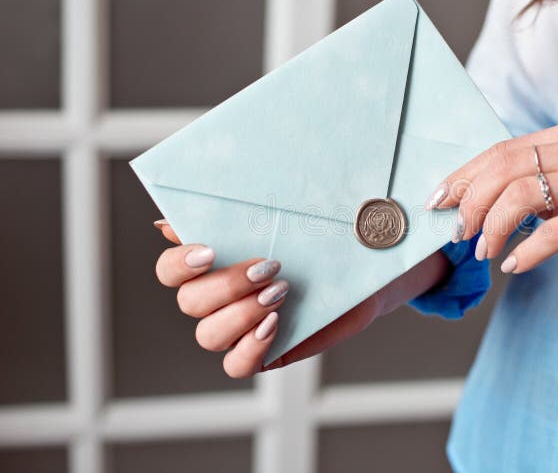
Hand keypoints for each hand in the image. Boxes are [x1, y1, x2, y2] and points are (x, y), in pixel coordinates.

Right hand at [153, 221, 380, 376]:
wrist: (366, 259)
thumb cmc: (320, 232)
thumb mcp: (286, 214)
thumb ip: (237, 212)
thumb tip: (175, 221)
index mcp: (215, 261)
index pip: (169, 269)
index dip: (178, 264)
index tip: (210, 251)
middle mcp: (219, 297)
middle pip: (189, 302)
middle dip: (226, 285)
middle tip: (269, 267)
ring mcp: (240, 327)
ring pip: (207, 335)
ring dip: (240, 315)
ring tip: (279, 294)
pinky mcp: (264, 352)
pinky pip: (236, 366)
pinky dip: (249, 348)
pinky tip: (275, 326)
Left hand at [428, 121, 557, 279]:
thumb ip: (530, 184)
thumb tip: (471, 202)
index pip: (500, 151)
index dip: (463, 177)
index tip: (437, 202)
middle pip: (503, 169)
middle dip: (470, 204)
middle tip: (459, 235)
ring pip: (520, 196)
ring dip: (493, 228)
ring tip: (484, 252)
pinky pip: (552, 232)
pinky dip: (526, 251)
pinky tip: (513, 265)